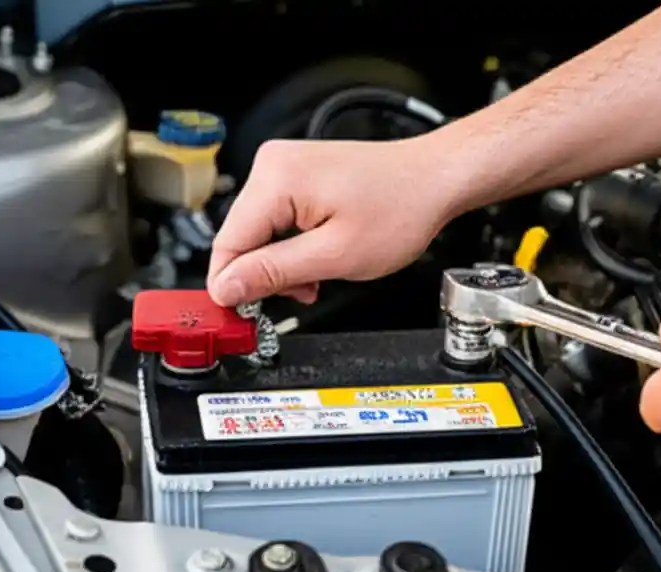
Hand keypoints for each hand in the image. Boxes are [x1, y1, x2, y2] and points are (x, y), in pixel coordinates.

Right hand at [207, 137, 454, 305]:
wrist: (435, 179)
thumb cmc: (402, 207)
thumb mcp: (335, 255)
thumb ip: (273, 273)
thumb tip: (226, 289)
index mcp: (276, 178)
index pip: (227, 243)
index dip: (231, 286)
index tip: (239, 317)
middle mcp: (273, 165)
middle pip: (241, 238)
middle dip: (264, 276)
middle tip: (300, 294)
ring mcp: (284, 167)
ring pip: (259, 233)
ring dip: (281, 265)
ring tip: (317, 277)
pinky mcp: (297, 175)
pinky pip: (277, 220)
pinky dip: (292, 246)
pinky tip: (317, 258)